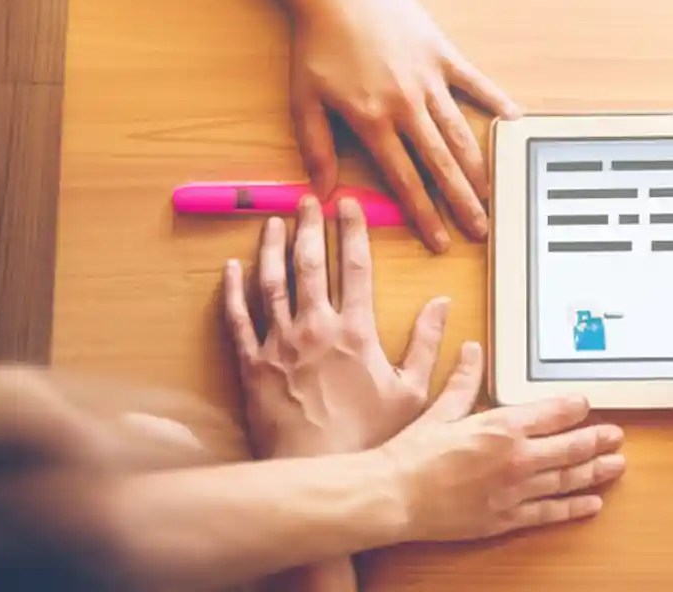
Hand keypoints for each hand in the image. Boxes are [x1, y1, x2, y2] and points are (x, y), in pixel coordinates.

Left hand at [223, 195, 448, 457]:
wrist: (319, 471)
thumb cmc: (369, 438)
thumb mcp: (414, 391)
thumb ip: (428, 344)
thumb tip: (441, 305)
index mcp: (356, 331)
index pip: (355, 266)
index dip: (352, 230)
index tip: (348, 204)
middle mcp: (315, 328)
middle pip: (310, 264)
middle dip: (309, 226)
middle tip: (307, 200)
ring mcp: (280, 345)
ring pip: (272, 283)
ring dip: (272, 248)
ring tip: (272, 221)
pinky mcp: (252, 366)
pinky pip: (237, 321)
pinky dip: (232, 292)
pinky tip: (231, 269)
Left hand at [290, 0, 519, 252]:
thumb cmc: (316, 42)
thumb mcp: (304, 98)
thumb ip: (316, 147)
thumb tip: (322, 191)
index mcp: (372, 120)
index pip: (404, 179)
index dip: (424, 214)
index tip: (440, 240)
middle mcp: (406, 105)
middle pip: (441, 164)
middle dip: (462, 202)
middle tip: (481, 230)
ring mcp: (428, 79)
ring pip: (460, 132)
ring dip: (478, 167)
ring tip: (494, 193)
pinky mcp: (441, 54)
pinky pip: (474, 83)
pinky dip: (495, 101)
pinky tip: (514, 121)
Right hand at [377, 345, 626, 540]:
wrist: (392, 497)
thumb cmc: (412, 454)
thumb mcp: (441, 410)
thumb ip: (464, 381)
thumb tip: (473, 351)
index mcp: (502, 427)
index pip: (553, 413)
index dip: (575, 408)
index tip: (587, 405)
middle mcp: (516, 458)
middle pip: (570, 447)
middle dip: (598, 440)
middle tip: (617, 436)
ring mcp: (514, 491)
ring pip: (566, 479)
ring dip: (595, 472)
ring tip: (616, 465)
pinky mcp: (505, 518)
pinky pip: (549, 513)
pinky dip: (573, 508)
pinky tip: (592, 503)